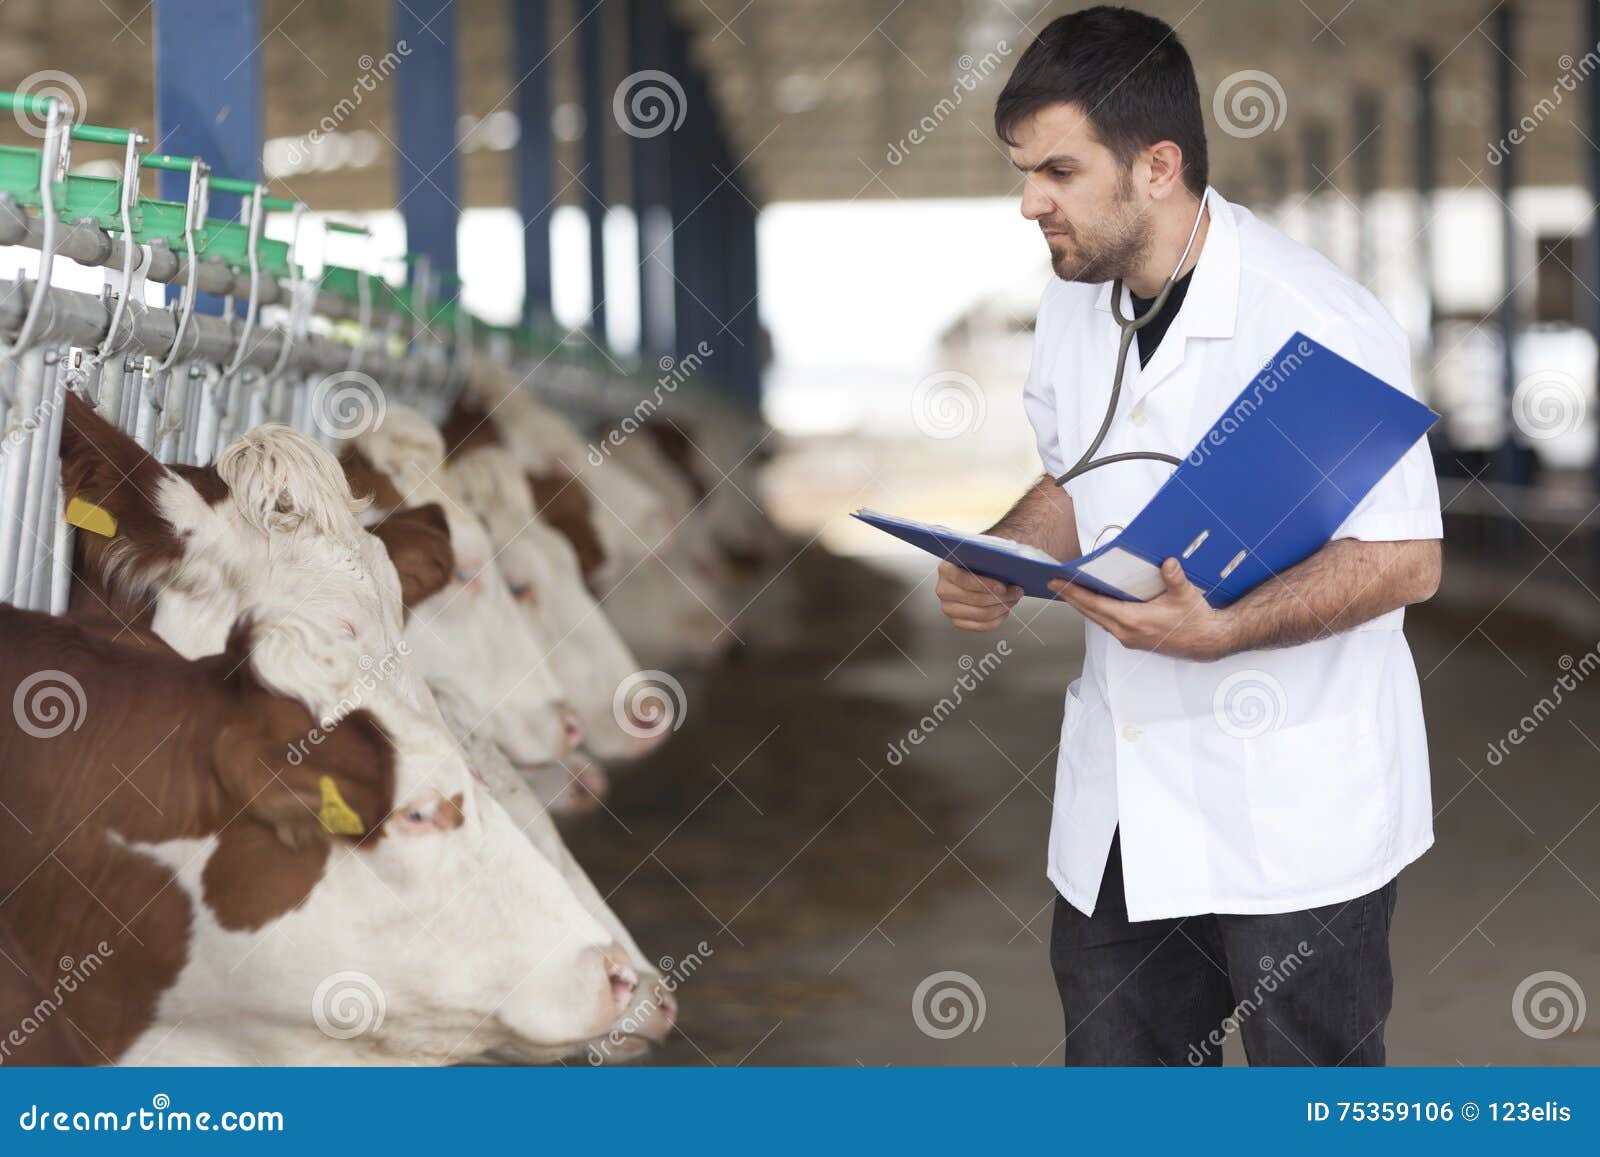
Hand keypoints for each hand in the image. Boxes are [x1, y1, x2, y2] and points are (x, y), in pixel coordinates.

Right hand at [936, 561, 1021, 631]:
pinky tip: (1005, 610)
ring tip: (1013, 599)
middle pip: (974, 599)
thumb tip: (1011, 559)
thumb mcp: (982, 551)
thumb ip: (990, 553)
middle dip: (1000, 597)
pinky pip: (981, 626)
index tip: (1003, 587)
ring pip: (980, 614)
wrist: (971, 571)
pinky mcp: (956, 621)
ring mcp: (948, 607)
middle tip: (1017, 591)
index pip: (964, 579)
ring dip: (1002, 607)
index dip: (985, 585)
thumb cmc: (978, 561)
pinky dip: (997, 619)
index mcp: (946, 569)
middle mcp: (943, 589)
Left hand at [1048, 558, 1234, 659]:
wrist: (1206, 641)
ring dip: (1082, 605)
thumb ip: (1174, 578)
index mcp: (1133, 620)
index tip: (1058, 583)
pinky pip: (1106, 623)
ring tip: (1068, 589)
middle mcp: (1126, 632)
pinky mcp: (1132, 639)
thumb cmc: (1194, 620)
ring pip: (1097, 619)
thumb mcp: (1185, 595)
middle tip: (1054, 582)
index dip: (1074, 592)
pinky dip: (1096, 611)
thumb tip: (1168, 563)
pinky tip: (1093, 602)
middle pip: (1089, 612)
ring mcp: (1127, 638)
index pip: (1095, 604)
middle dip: (1071, 597)